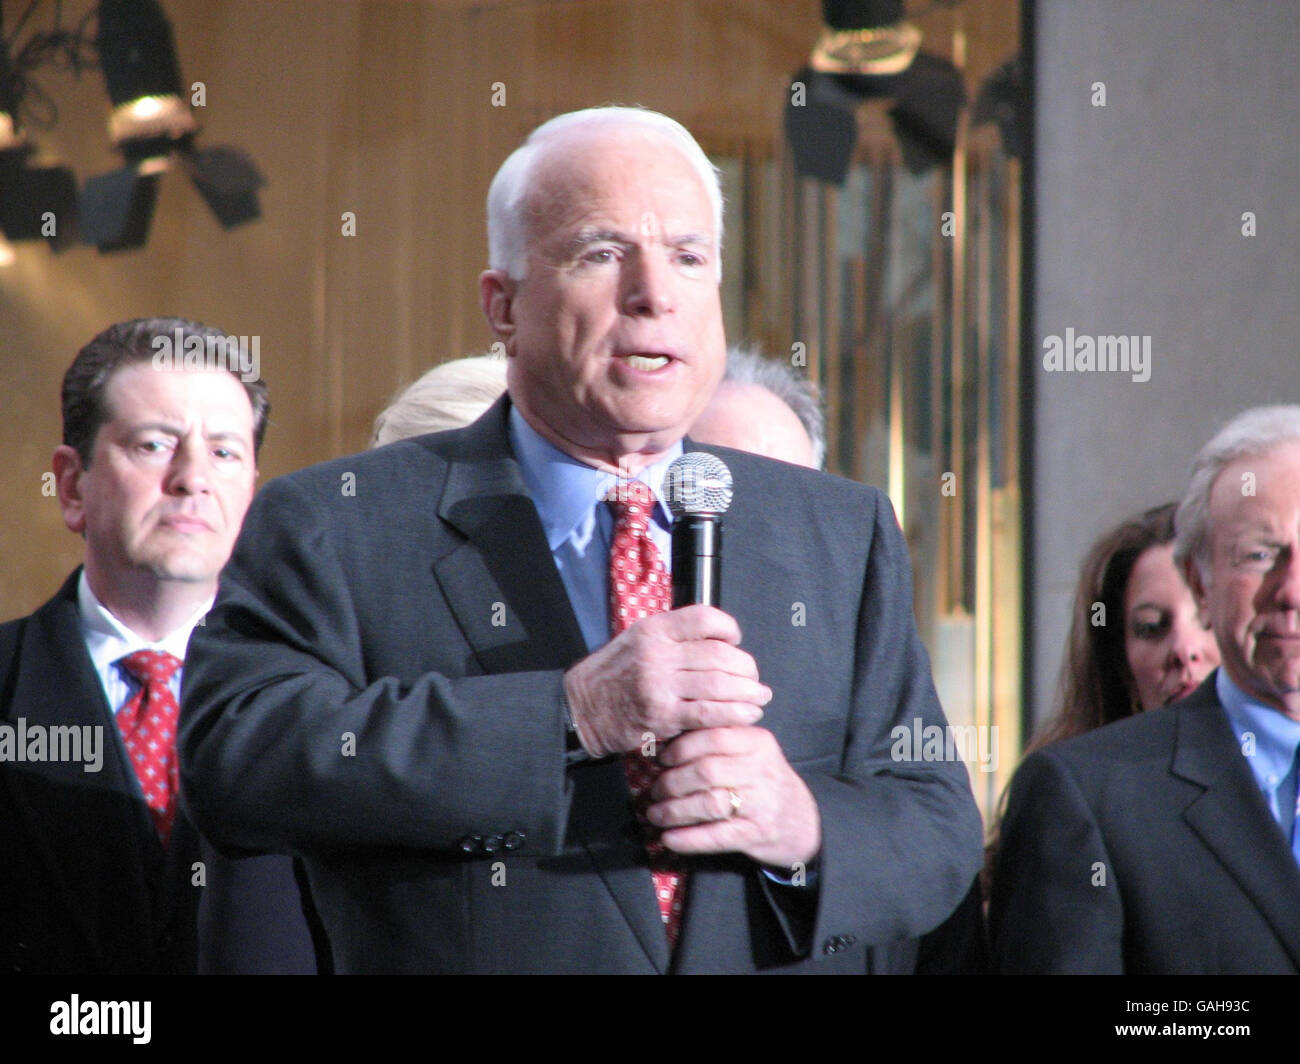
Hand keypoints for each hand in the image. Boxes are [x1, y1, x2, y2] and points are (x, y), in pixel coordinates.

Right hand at [563, 605, 770, 757]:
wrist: (580, 709)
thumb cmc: (612, 676)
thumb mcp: (635, 640)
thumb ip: (672, 637)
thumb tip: (715, 640)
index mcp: (653, 628)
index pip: (704, 618)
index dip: (729, 629)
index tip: (736, 642)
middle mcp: (657, 653)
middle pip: (719, 655)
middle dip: (746, 668)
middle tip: (755, 679)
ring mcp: (659, 684)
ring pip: (719, 684)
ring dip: (748, 693)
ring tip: (759, 698)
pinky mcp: (662, 715)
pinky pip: (709, 712)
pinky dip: (735, 714)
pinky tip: (747, 715)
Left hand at [646, 725, 821, 869]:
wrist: (804, 821)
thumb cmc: (765, 782)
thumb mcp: (752, 752)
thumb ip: (720, 742)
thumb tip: (667, 742)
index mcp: (758, 742)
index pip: (714, 736)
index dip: (682, 748)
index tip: (663, 759)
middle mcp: (762, 770)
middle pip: (706, 771)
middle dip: (672, 782)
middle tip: (655, 790)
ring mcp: (762, 803)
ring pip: (708, 804)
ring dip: (674, 811)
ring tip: (656, 815)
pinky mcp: (758, 834)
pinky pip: (717, 836)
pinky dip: (689, 839)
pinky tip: (670, 839)